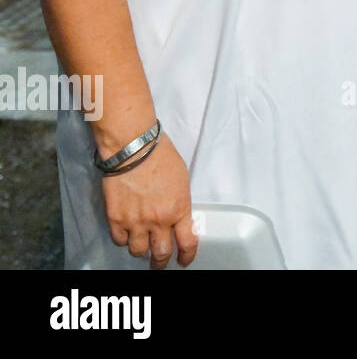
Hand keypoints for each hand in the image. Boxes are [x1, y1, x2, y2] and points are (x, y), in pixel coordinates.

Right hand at [101, 133, 197, 268]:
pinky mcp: (115, 218)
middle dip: (161, 262)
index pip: (187, 243)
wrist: (133, 148)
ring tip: (142, 244)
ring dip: (141, 249)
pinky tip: (127, 232)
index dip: (187, 256)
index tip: (184, 261)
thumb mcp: (182, 181)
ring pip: (137, 251)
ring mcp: (135, 222)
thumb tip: (177, 217)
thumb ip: (180, 203)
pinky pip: (119, 241)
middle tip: (160, 263)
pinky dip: (123, 239)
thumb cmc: (161, 157)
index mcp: (179, 210)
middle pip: (160, 254)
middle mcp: (158, 221)